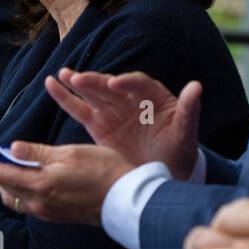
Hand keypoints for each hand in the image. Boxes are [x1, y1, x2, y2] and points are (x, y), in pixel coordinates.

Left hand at [0, 142, 131, 223]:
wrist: (126, 198)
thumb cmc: (103, 170)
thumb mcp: (70, 152)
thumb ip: (38, 152)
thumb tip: (12, 148)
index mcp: (40, 184)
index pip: (1, 174)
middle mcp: (39, 203)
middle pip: (5, 188)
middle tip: (2, 155)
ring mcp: (47, 213)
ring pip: (16, 199)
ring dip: (10, 183)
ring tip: (18, 167)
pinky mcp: (56, 217)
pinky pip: (30, 206)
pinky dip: (24, 192)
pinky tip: (36, 180)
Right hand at [45, 69, 199, 178]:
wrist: (166, 173)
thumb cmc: (180, 150)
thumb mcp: (186, 132)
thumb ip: (189, 110)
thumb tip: (196, 86)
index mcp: (154, 97)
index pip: (139, 83)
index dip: (128, 82)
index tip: (117, 84)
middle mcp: (131, 99)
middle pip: (111, 86)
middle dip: (96, 82)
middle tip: (79, 78)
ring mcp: (113, 111)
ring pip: (93, 94)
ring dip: (78, 84)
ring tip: (63, 75)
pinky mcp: (99, 124)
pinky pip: (80, 108)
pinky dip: (65, 97)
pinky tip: (52, 84)